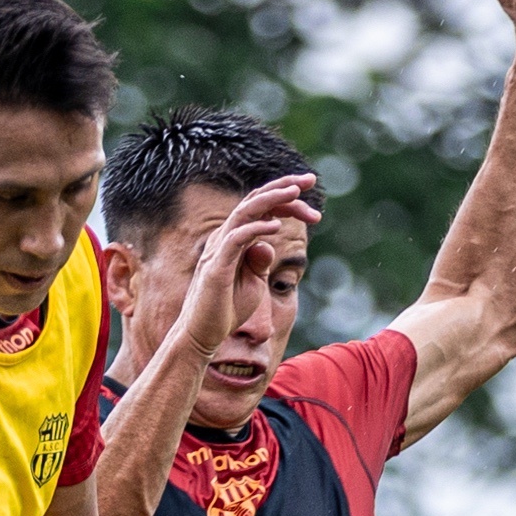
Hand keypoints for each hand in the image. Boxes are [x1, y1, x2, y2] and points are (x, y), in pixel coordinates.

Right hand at [174, 176, 320, 360]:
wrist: (202, 335)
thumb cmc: (226, 310)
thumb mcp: (252, 283)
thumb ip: (261, 261)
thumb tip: (269, 242)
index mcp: (235, 239)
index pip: (262, 209)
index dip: (287, 201)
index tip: (313, 208)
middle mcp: (225, 237)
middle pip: (256, 200)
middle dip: (284, 187)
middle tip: (310, 180)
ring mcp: (219, 249)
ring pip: (246, 211)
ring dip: (272, 198)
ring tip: (296, 193)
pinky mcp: (216, 265)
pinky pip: (237, 238)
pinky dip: (257, 228)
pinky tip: (277, 227)